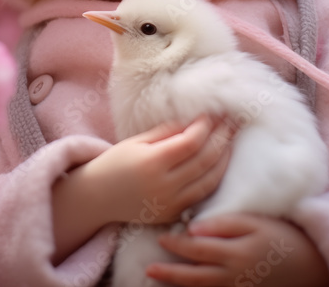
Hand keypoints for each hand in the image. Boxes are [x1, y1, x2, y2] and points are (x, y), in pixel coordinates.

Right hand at [83, 115, 235, 224]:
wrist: (97, 196)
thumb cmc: (115, 162)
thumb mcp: (137, 141)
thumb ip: (167, 132)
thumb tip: (195, 122)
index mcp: (151, 162)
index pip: (191, 142)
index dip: (205, 126)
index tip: (213, 113)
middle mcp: (163, 185)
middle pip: (205, 160)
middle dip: (222, 138)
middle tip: (231, 122)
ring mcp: (170, 203)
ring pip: (210, 180)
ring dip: (224, 159)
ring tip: (231, 141)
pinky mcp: (173, 214)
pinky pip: (202, 196)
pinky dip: (214, 178)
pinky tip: (220, 163)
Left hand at [147, 213, 328, 286]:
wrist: (313, 265)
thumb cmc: (282, 237)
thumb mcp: (255, 223)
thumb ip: (223, 224)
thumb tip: (192, 228)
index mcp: (234, 253)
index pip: (196, 250)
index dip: (177, 245)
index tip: (162, 238)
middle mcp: (234, 276)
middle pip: (194, 277)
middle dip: (170, 274)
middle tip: (149, 270)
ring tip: (159, 282)